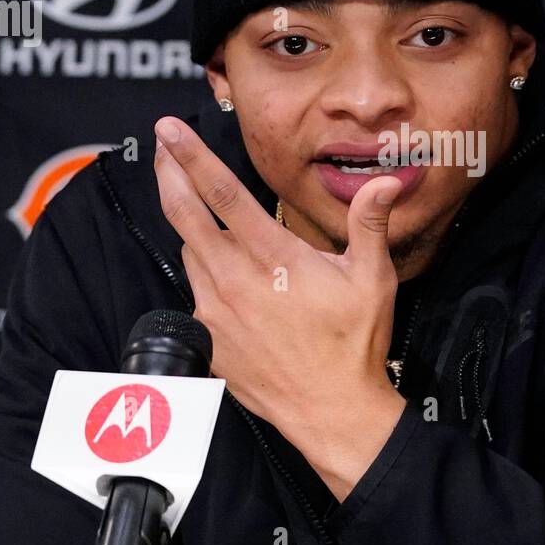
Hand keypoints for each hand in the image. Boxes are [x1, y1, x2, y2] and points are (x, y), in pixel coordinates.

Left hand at [152, 116, 406, 500]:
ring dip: (192, 229)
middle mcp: (236, 282)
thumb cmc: (354, 345)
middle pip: (185, 216)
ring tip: (204, 215)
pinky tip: (226, 278)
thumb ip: (369, 224)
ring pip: (191, 254)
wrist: (332, 412)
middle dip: (168, 175)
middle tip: (160, 149)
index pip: (223, 195)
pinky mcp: (210, 341)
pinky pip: (196, 294)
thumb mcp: (373, 280)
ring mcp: (216, 314)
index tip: (168, 132)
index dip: (192, 158)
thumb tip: (384, 181)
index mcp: (274, 259)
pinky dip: (205, 275)